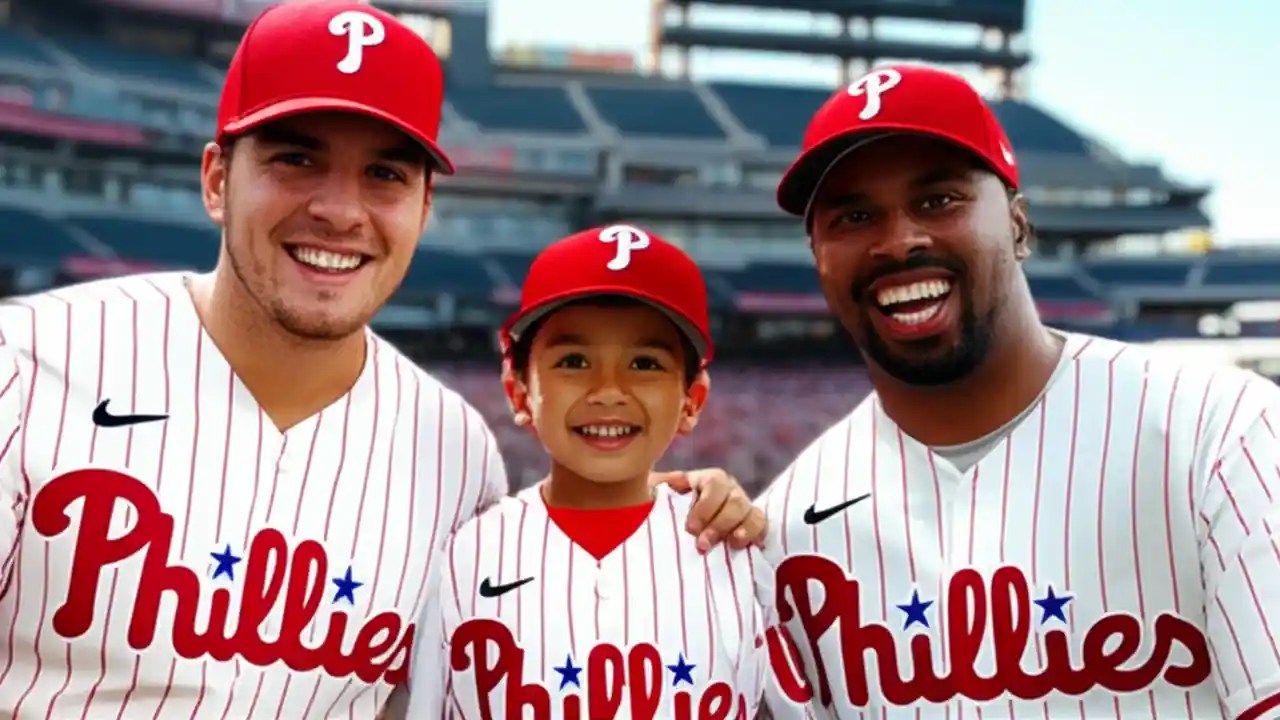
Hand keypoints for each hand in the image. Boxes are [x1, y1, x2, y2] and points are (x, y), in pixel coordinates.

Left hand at [651, 468, 765, 552]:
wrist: (666, 531)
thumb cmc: (657, 509)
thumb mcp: (653, 494)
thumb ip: (655, 486)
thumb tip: (661, 485)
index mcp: (705, 479)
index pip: (715, 482)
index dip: (706, 506)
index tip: (690, 528)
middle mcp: (728, 490)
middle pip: (736, 500)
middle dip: (720, 524)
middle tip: (702, 545)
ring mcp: (741, 509)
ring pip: (752, 512)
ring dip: (743, 530)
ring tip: (732, 544)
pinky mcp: (749, 528)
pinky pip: (762, 526)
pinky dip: (757, 534)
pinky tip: (750, 546)